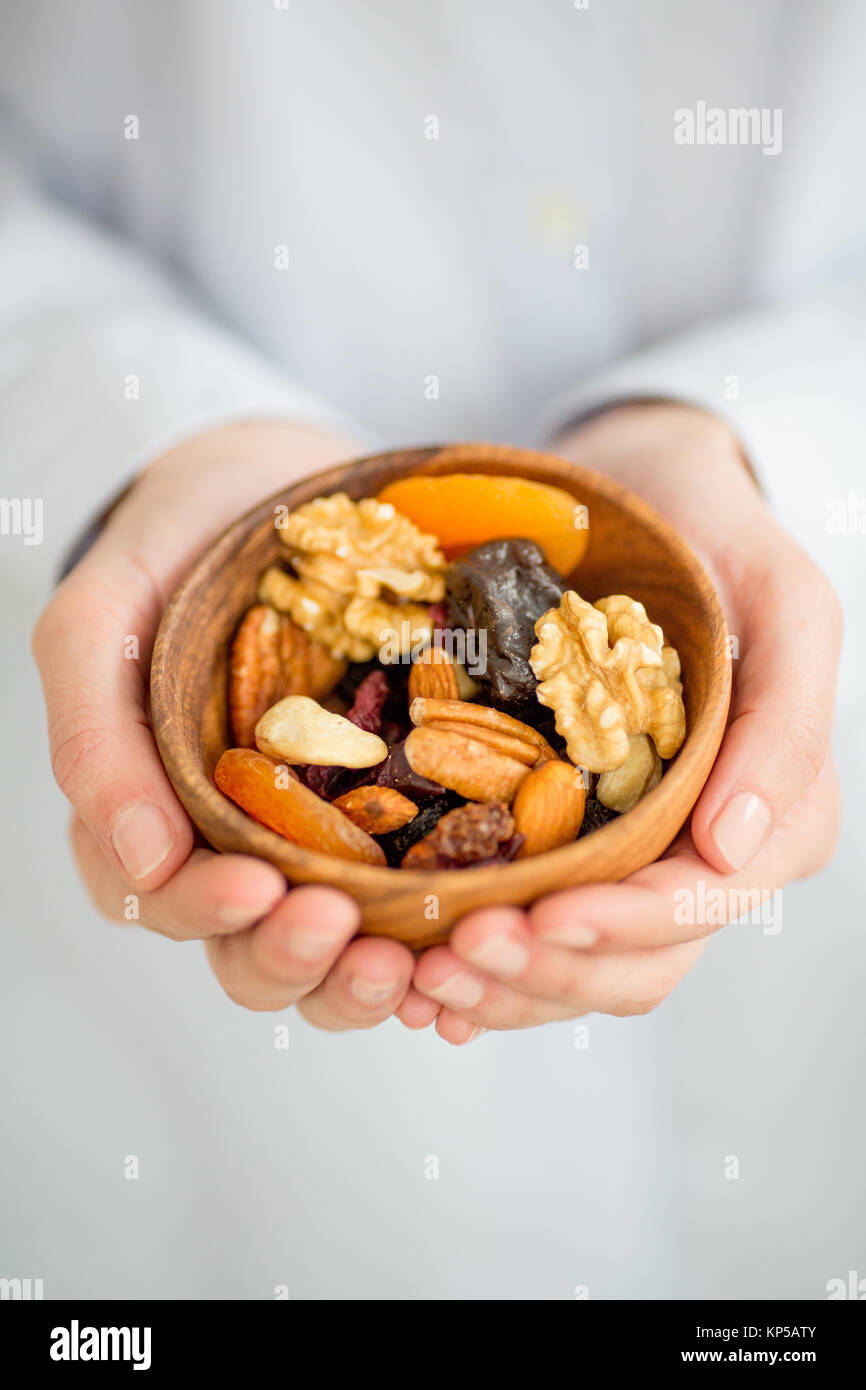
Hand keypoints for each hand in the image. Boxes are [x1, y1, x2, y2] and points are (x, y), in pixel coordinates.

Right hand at [32, 421, 419, 1025]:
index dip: (205, 909)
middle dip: (288, 957)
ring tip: (410, 963)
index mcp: (153, 809)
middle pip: (246, 950)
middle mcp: (236, 840)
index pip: (161, 897)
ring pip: (329, 954)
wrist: (291, 483)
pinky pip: (412, 910)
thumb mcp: (107, 613)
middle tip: (336, 926)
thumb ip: (91, 721)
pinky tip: (467, 945)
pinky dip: (433, 947)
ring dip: (360, 980)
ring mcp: (322, 837)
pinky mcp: (401, 822)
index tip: (261, 884)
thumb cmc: (184, 541)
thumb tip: (138, 855)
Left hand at [408, 402, 841, 1043]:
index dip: (625, 925)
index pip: (702, 901)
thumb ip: (788, 717)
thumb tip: (730, 848)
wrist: (633, 494)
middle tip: (452, 953)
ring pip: (578, 970)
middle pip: (633, 961)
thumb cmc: (709, 538)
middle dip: (545, 972)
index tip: (540, 916)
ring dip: (502, 990)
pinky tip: (416, 980)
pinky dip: (480, 974)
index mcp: (770, 812)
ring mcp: (631, 857)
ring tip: (418, 977)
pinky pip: (531, 938)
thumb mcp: (780, 600)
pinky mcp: (567, 849)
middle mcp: (703, 852)